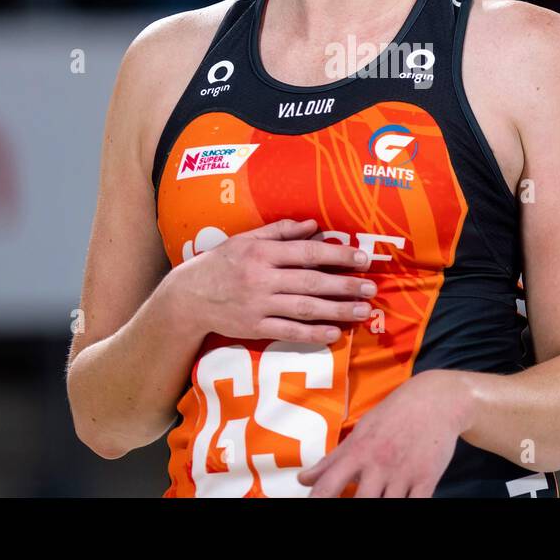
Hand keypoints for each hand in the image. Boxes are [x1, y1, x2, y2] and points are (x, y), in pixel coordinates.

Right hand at [179, 218, 376, 344]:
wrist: (188, 297)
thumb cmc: (221, 263)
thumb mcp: (246, 240)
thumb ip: (280, 231)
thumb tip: (314, 226)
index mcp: (262, 253)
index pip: (307, 253)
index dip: (337, 255)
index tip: (362, 258)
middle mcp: (261, 279)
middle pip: (311, 282)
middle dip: (344, 285)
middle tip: (371, 288)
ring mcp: (258, 305)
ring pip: (304, 309)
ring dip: (336, 311)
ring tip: (362, 311)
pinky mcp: (254, 328)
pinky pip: (288, 332)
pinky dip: (312, 333)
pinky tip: (334, 333)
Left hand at [296, 369, 473, 496]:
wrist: (436, 400)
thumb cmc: (393, 414)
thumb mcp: (360, 431)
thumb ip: (332, 460)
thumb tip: (302, 480)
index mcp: (357, 452)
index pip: (328, 486)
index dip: (317, 503)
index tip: (313, 509)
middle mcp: (378, 464)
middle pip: (360, 503)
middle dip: (353, 510)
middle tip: (356, 501)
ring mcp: (403, 473)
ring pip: (387, 508)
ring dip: (381, 509)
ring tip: (378, 499)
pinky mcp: (426, 479)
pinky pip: (415, 506)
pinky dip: (406, 508)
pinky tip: (399, 502)